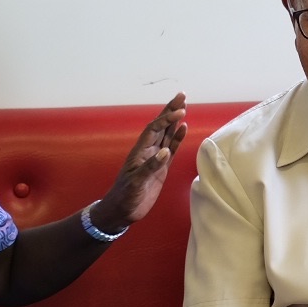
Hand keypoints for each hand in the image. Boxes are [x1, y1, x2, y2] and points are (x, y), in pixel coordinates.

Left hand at [90, 93, 187, 233]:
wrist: (123, 211)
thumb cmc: (126, 196)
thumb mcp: (136, 183)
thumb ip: (151, 167)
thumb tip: (166, 152)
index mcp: (140, 151)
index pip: (154, 129)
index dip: (166, 119)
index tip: (180, 111)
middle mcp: (148, 151)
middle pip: (161, 126)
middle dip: (170, 111)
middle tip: (182, 96)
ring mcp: (155, 159)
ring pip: (167, 135)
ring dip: (175, 122)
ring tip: (184, 107)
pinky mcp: (161, 168)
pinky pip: (172, 150)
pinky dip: (178, 139)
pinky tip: (183, 129)